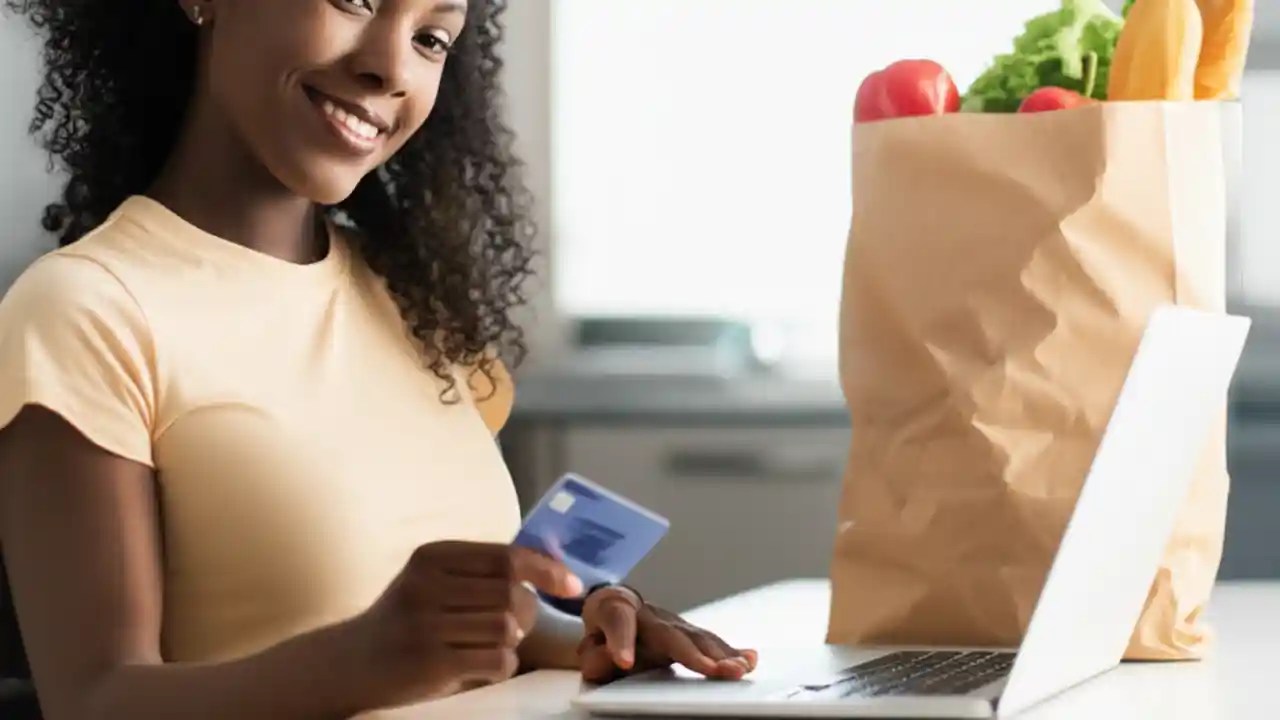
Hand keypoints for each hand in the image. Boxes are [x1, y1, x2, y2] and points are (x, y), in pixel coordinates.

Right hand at [348, 542, 582, 708]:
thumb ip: (480, 570)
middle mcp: (426, 585)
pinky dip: (502, 666)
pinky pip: (497, 661)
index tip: (571, 585)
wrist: (349, 662)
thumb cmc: (405, 619)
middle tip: (516, 626)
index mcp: (431, 556)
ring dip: (512, 641)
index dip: (546, 570)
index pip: (506, 556)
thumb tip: (551, 566)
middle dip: (528, 612)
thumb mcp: (432, 580)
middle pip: (512, 593)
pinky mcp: (431, 663)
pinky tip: (482, 666)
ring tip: (493, 645)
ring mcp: (426, 625)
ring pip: (507, 627)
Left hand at [577, 587, 758, 682]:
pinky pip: (712, 641)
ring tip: (740, 668)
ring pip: (698, 637)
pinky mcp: (690, 632)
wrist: (615, 604)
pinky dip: (732, 651)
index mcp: (618, 612)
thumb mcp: (587, 644)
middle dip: (694, 652)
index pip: (618, 624)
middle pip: (672, 633)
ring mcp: (674, 621)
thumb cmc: (604, 629)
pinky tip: (750, 659)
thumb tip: (611, 661)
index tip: (624, 661)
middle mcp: (651, 614)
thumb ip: (594, 655)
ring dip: (721, 654)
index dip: (621, 642)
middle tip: (713, 670)